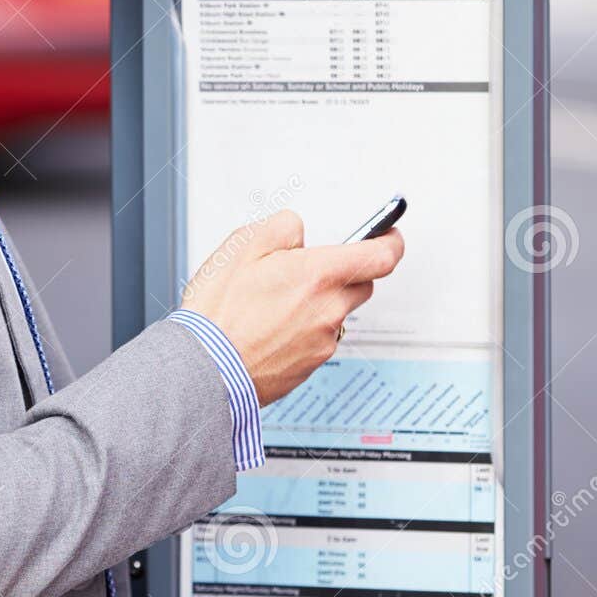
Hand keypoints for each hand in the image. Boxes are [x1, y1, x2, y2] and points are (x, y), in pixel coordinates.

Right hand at [182, 209, 403, 407]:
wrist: (205, 369)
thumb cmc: (220, 312)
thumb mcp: (242, 246)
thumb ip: (282, 227)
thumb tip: (299, 230)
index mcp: (319, 275)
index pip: (382, 257)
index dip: (391, 242)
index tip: (389, 235)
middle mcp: (329, 309)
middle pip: (361, 285)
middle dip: (345, 272)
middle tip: (308, 269)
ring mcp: (323, 341)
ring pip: (338, 312)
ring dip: (321, 301)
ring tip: (277, 301)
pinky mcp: (311, 364)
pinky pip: (320, 337)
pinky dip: (305, 328)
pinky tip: (271, 326)